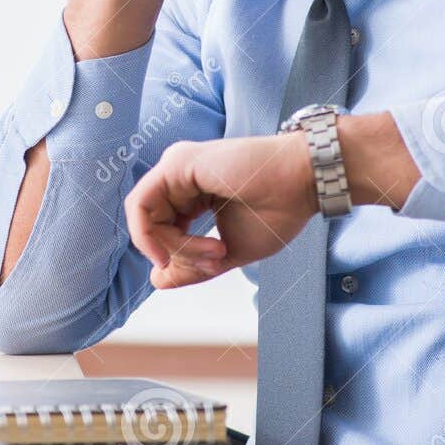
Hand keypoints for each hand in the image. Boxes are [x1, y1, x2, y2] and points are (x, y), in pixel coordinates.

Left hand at [124, 134, 317, 288]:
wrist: (303, 183)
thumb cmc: (276, 210)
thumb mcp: (225, 251)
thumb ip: (190, 266)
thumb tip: (156, 281)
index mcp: (189, 193)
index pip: (161, 231)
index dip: (179, 257)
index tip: (215, 264)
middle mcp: (178, 177)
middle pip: (150, 226)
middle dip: (178, 254)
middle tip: (215, 260)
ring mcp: (175, 167)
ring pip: (144, 219)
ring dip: (175, 247)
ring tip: (215, 251)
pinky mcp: (176, 163)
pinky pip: (141, 207)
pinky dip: (157, 235)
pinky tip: (188, 243)